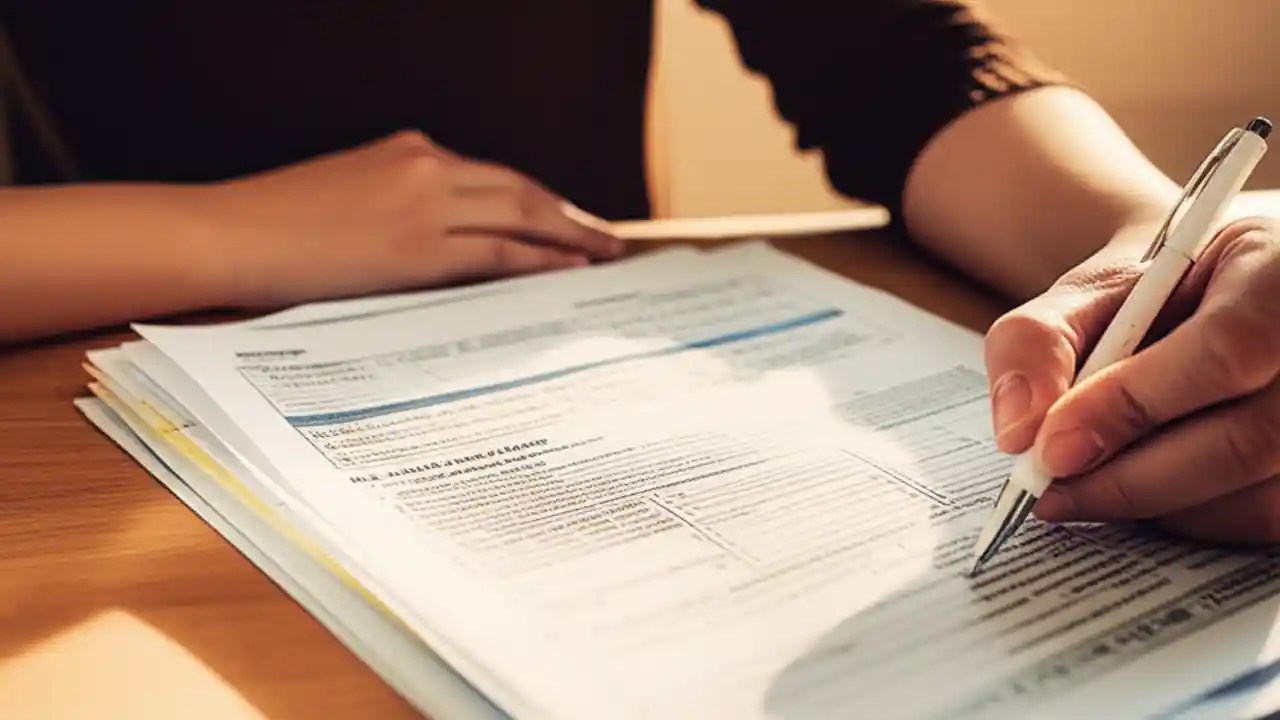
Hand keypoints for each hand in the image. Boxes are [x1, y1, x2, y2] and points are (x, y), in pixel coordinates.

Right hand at [202, 130, 622, 306]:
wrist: (229, 233)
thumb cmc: (274, 223)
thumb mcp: (346, 194)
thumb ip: (397, 203)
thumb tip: (435, 235)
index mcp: (408, 150)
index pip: (493, 175)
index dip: (539, 198)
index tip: (567, 217)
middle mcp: (426, 166)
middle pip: (522, 189)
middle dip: (570, 215)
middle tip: (607, 238)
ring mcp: (425, 205)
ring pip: (522, 216)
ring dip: (570, 236)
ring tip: (604, 256)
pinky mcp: (419, 248)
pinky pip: (499, 253)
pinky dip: (540, 261)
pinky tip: (568, 271)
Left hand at [984, 217, 1279, 541]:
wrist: (1210, 300)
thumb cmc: (1155, 296)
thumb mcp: (1087, 294)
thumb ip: (1038, 342)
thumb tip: (1020, 428)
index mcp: (1278, 268)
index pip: (1225, 347)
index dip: (1131, 406)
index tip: (1050, 449)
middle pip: (1248, 438)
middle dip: (1130, 479)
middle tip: (1052, 494)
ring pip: (1259, 496)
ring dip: (1158, 507)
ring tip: (1089, 490)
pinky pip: (1266, 521)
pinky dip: (1193, 521)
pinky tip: (1146, 493)